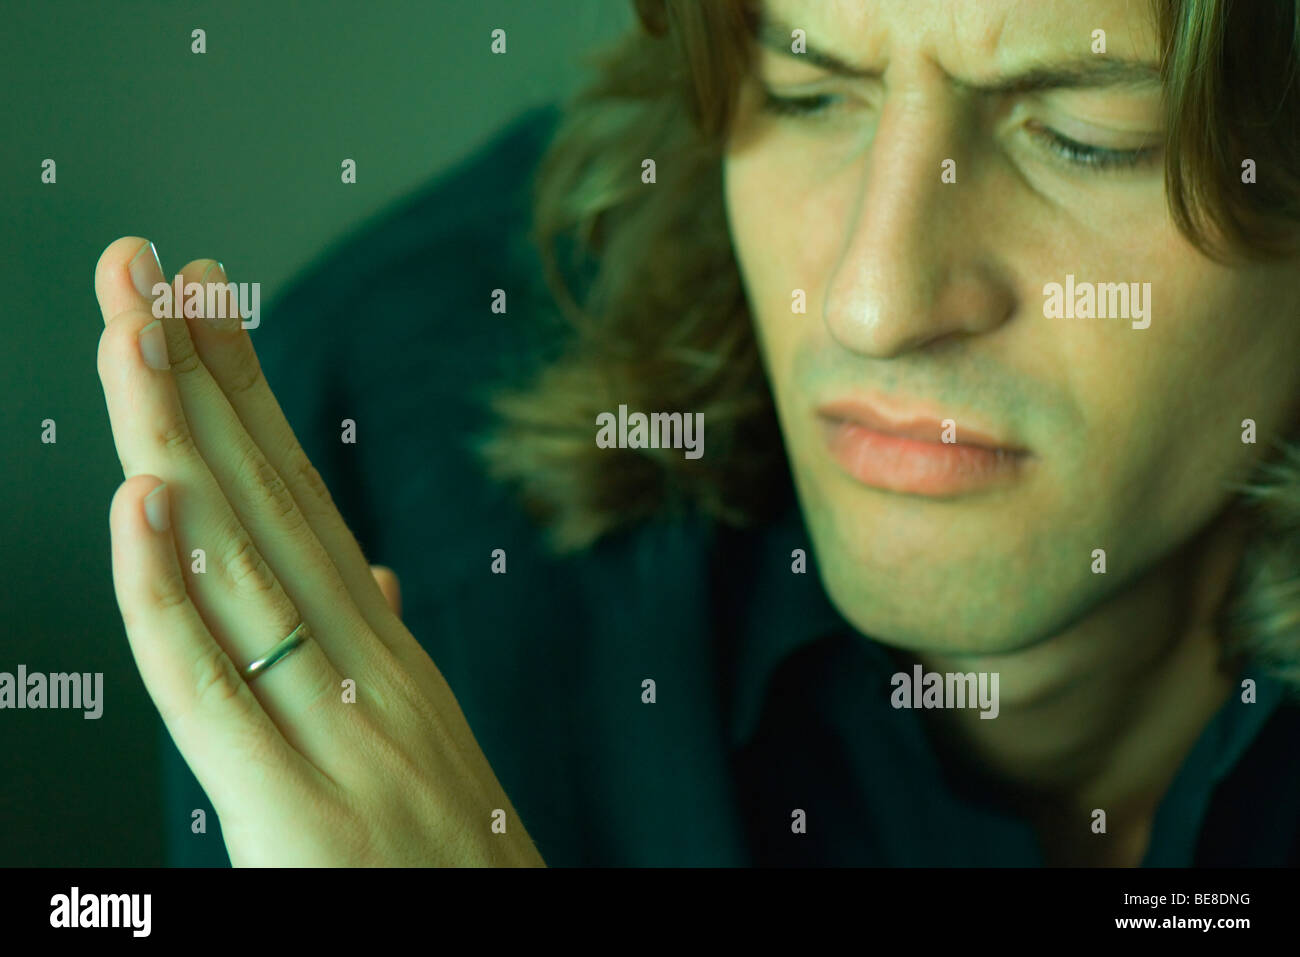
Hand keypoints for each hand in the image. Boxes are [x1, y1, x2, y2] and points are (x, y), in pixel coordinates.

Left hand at [95, 237, 544, 866]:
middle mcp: (373, 676)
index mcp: (391, 661)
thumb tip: (361, 572)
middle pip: (269, 506)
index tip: (206, 306)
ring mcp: (344, 739)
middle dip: (201, 377)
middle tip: (146, 265)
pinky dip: (171, 598)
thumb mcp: (432, 750)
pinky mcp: (298, 820)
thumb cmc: (462, 877)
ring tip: (132, 331)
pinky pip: (217, 695)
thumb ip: (387, 659)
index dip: (251, 399)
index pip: (305, 504)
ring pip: (239, 568)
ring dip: (176, 441)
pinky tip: (141, 508)